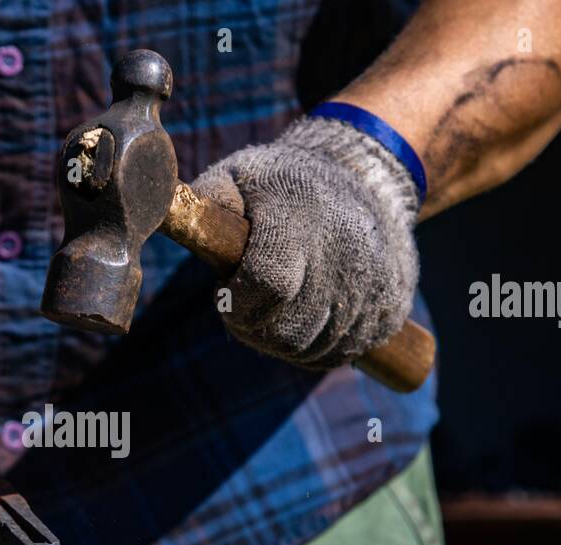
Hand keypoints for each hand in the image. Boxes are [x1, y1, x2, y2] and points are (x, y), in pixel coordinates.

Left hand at [190, 116, 419, 368]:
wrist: (364, 180)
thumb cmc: (281, 185)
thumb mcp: (239, 175)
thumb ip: (204, 201)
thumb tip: (170, 218)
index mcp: (299, 218)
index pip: (268, 283)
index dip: (238, 302)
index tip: (228, 293)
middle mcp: (344, 253)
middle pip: (287, 330)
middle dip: (255, 328)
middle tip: (246, 304)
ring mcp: (372, 285)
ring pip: (312, 350)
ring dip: (284, 340)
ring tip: (279, 303)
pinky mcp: (390, 309)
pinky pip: (340, 354)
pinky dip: (316, 347)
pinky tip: (308, 315)